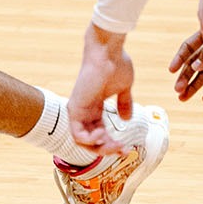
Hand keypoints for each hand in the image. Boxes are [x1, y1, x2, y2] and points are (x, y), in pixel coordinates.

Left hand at [66, 23, 134, 152]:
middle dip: (107, 150)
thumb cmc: (116, 64)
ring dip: (100, 148)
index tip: (128, 149)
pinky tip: (103, 134)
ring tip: (115, 143)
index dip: (112, 145)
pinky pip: (77, 135)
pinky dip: (90, 140)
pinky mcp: (75, 108)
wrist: (108, 52)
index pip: (99, 134)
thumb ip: (124, 103)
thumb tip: (126, 119)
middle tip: (123, 150)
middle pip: (91, 142)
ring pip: (83, 143)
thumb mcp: (124, 88)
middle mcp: (84, 112)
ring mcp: (78, 111)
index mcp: (94, 108)